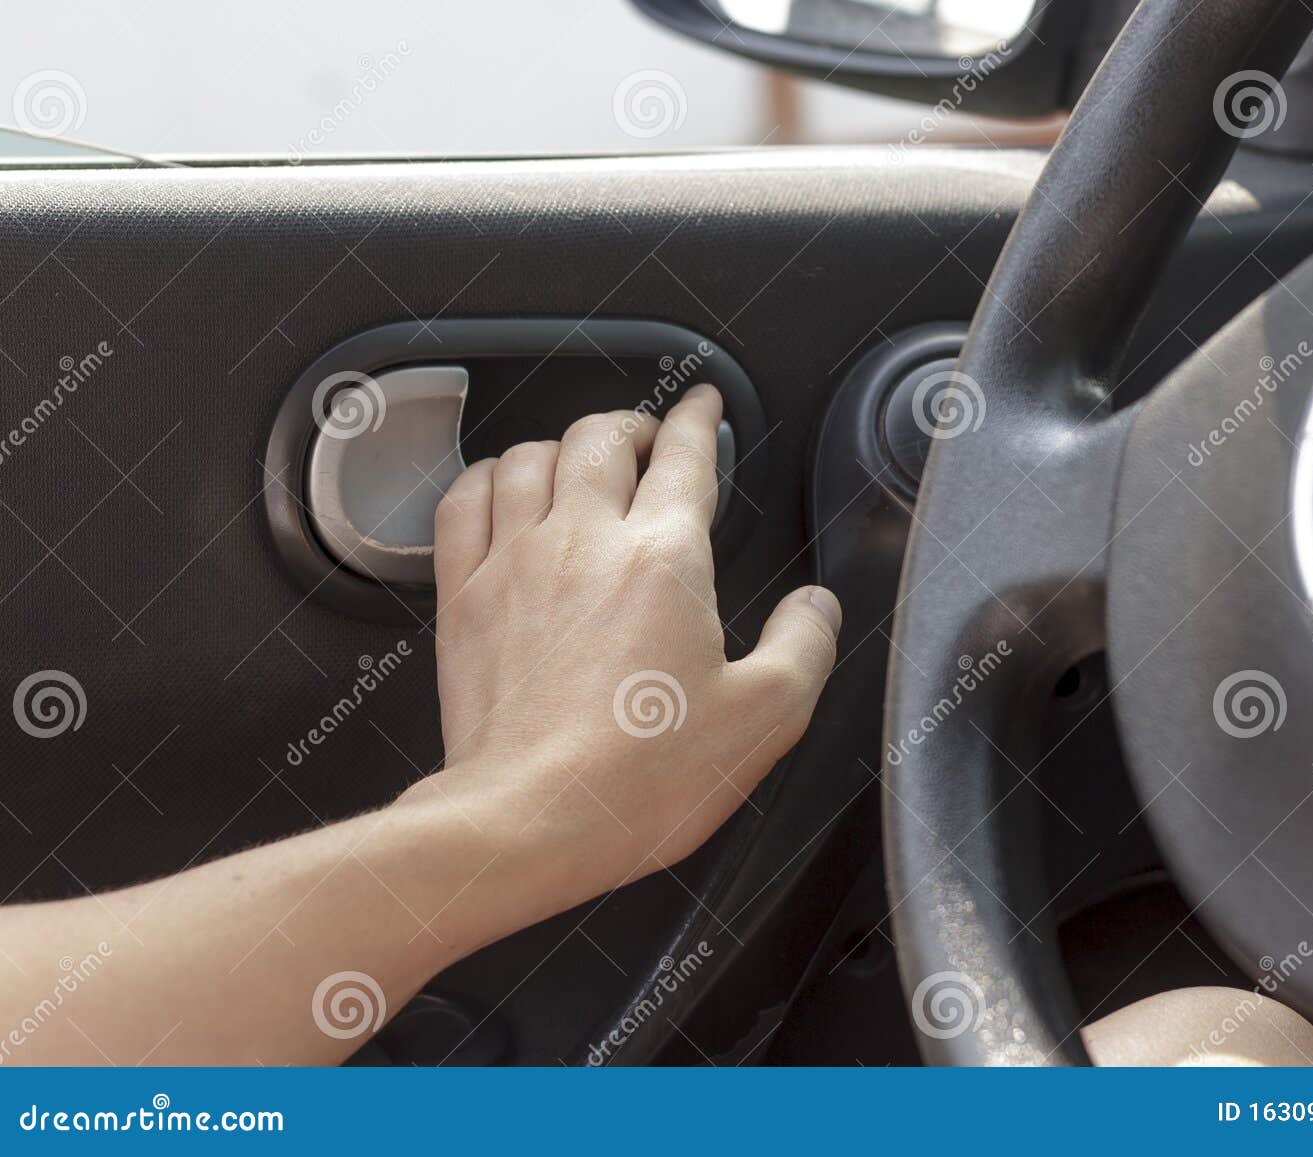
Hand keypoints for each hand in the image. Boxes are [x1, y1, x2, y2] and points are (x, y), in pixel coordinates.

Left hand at [411, 384, 841, 926]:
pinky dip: (489, 479)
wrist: (529, 820)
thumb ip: (803, 645)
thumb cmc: (643, 775)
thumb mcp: (764, 719)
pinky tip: (504, 491)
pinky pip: (464, 501)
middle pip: (602, 437)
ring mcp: (514, 562)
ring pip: (530, 457)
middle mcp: (584, 540)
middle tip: (651, 439)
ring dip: (563, 446)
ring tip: (582, 463)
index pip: (686, 456)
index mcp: (665, 558)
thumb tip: (816, 605)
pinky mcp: (463, 598)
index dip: (701, 419)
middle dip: (633, 424)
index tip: (705, 405)